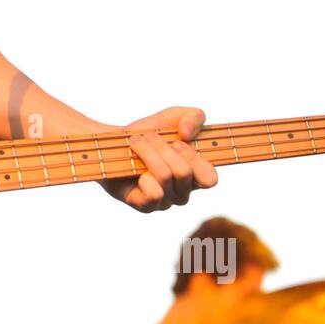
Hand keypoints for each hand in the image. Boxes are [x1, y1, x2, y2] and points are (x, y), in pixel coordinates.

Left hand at [99, 106, 217, 212]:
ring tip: (136, 143)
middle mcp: (183, 192)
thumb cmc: (148, 133)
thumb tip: (188, 135)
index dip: (194, 157)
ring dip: (147, 152)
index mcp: (196, 175)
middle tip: (149, 138)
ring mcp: (166, 202)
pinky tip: (134, 168)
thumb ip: (194, 117)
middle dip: (163, 147)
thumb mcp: (174, 116)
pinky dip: (141, 173)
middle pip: (184, 172)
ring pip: (165, 176)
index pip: (210, 179)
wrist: (114, 144)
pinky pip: (154, 192)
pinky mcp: (146, 206)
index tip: (178, 141)